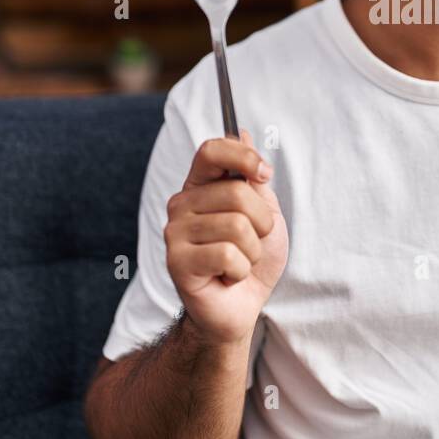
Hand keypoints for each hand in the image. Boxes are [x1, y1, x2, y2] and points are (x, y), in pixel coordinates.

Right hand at [165, 129, 288, 347]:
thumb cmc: (251, 258)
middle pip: (237, 193)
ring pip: (237, 226)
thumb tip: (242, 132)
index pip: (211, 150)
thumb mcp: (264, 212)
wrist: (241, 306)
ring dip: (253, 251)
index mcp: (200, 186)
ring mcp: (174, 233)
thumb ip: (251, 177)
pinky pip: (228, 255)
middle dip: (262, 222)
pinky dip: (241, 270)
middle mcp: (181, 204)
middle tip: (254, 241)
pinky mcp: (177, 263)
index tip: (264, 174)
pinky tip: (228, 277)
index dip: (243, 156)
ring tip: (240, 262)